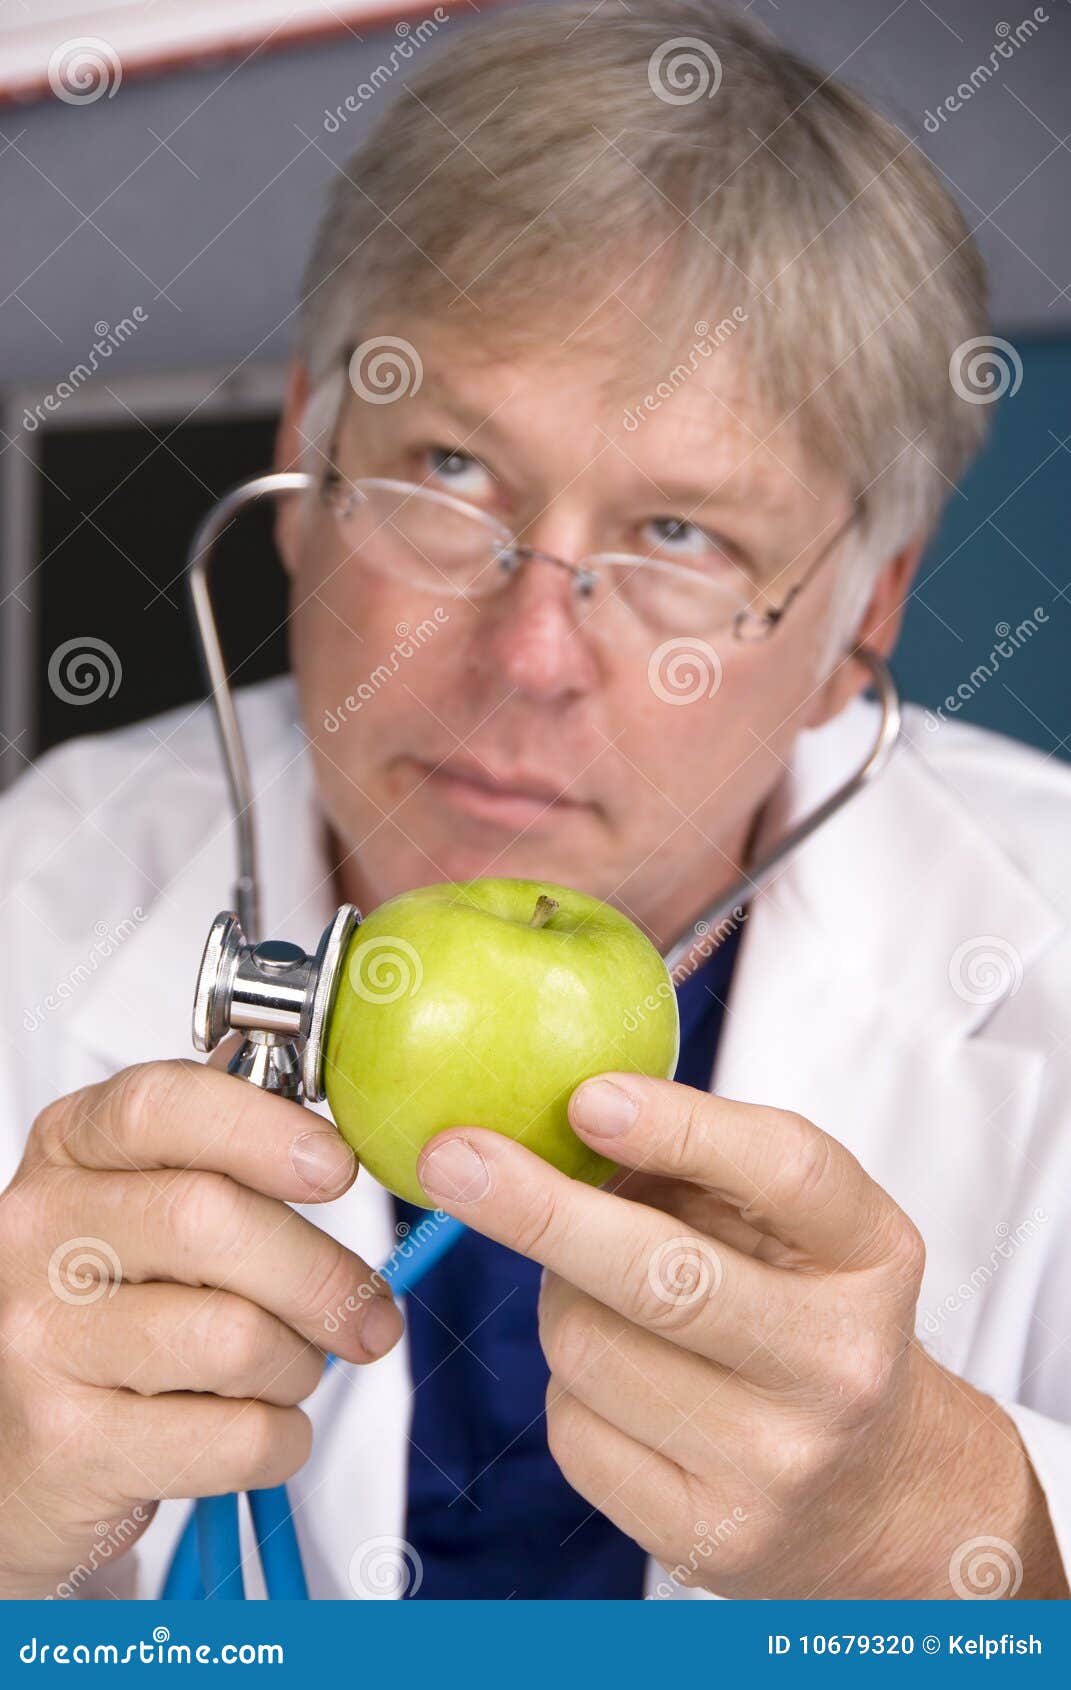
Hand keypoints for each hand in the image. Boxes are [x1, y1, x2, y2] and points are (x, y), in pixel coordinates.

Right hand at [0, 1059, 401, 1597]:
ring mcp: (41, 1341)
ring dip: (299, 1363)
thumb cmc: (108, 1311)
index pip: (159, 1105)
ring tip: (288, 1370)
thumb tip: (337, 1152)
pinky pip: (237, 1436)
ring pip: (236, 1336)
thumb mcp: (139, 1208)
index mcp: (67, 1151)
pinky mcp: (69, 1447)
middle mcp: (39, 1235)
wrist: (20, 1446)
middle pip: (212, 1219)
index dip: (261, 1128)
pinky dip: (282, 1437)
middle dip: (321, 1274)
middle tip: (367, 1313)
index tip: (336, 1166)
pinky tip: (258, 1426)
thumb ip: (220, 1161)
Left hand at [416, 1074, 1065, 1597]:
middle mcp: (838, 1362)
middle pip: (662, 1274)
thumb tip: (557, 1117)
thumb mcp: (794, 1224)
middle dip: (538, 1209)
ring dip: (559, 1299)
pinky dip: (568, 1385)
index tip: (585, 1098)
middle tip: (451, 1156)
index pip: (785, 1172)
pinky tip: (619, 1381)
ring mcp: (775, 1461)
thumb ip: (702, 1164)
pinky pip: (571, 1427)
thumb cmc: (801, 1312)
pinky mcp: (706, 1537)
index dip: (681, 1128)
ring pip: (588, 1347)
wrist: (870, 1492)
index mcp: (870, 1254)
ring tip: (599, 1295)